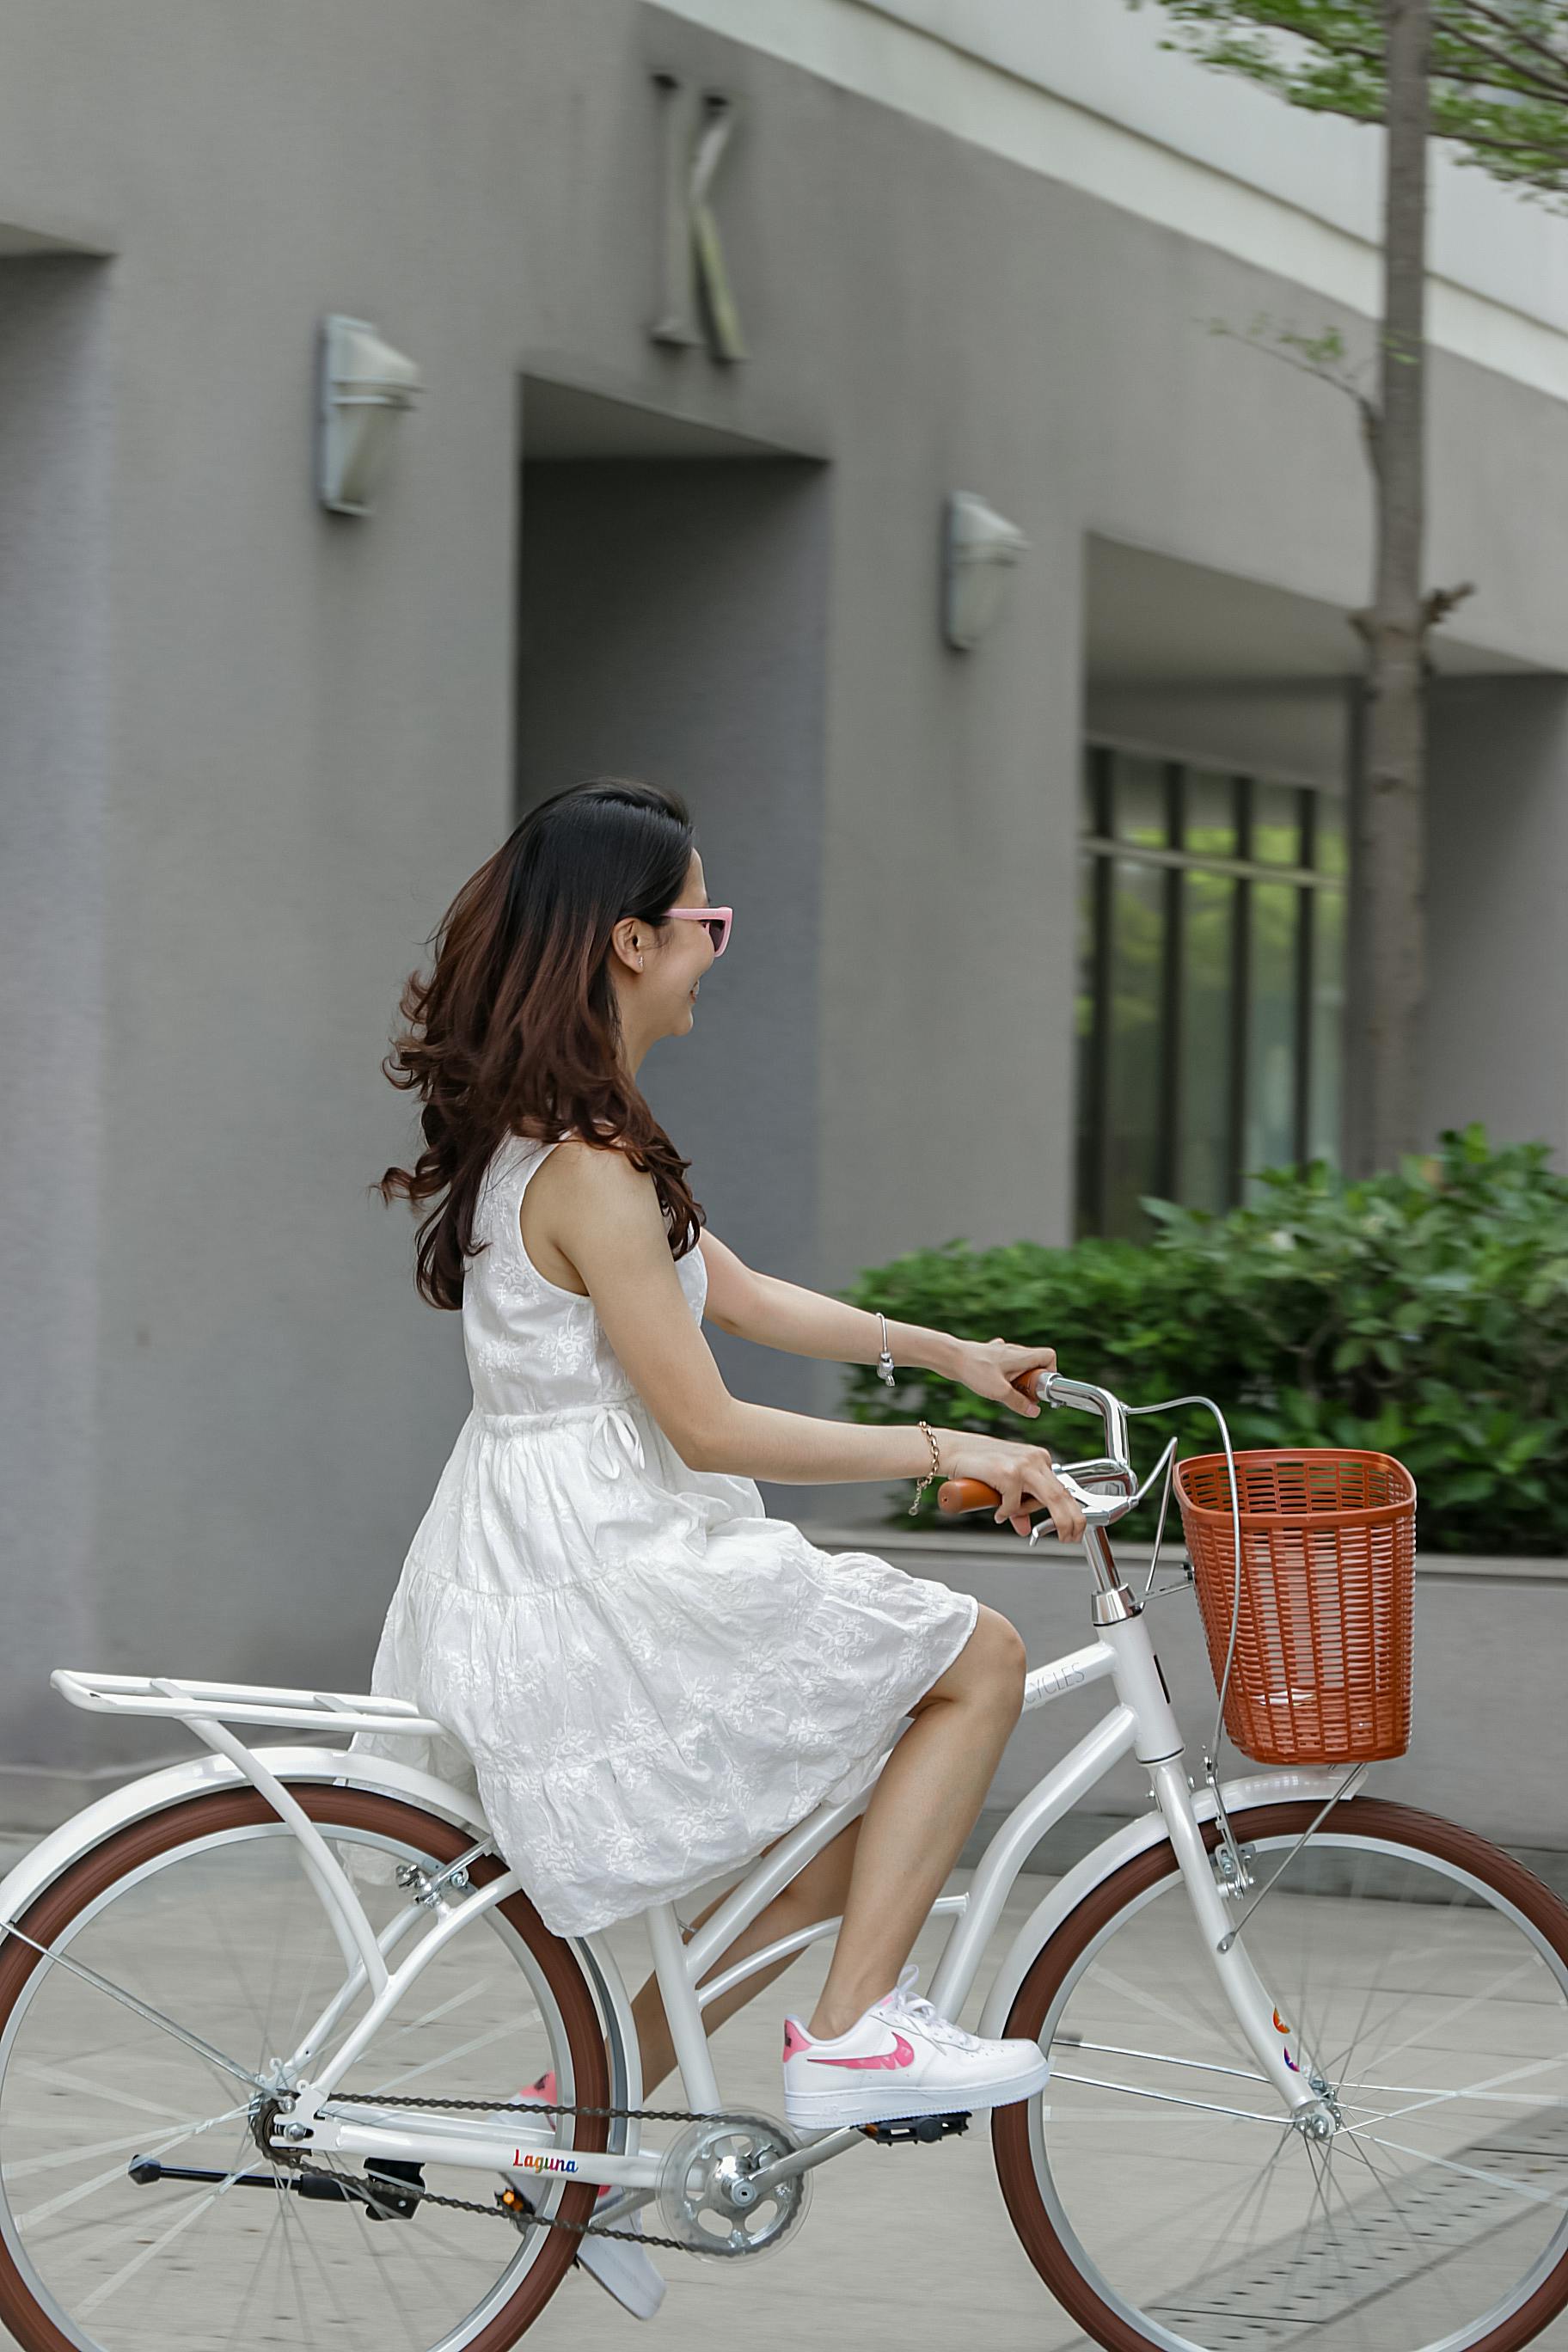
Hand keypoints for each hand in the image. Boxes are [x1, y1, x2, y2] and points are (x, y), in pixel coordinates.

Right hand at [937, 1430, 1087, 1542]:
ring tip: (1022, 1522)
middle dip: (1070, 1521)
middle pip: (1063, 1495)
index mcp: (1039, 1459)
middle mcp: (1036, 1459)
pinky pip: (1014, 1505)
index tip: (1073, 1529)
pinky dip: (1006, 1513)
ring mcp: (1023, 1465)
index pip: (1063, 1489)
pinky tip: (997, 1511)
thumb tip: (1025, 1529)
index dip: (1071, 1513)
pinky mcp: (1008, 1474)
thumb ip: (1019, 1506)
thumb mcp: (1006, 1486)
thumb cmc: (978, 1465)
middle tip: (1070, 1538)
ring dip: (1046, 1520)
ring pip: (1049, 1500)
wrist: (953, 1450)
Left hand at [945, 1336, 1057, 1418]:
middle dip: (1033, 1382)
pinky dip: (1005, 1376)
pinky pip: (1005, 1366)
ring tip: (1007, 1392)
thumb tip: (1034, 1412)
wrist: (949, 1357)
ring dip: (1019, 1380)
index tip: (1039, 1389)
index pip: (1049, 1356)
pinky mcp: (990, 1357)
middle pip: (1035, 1364)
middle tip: (1022, 1395)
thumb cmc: (974, 1370)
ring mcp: (1001, 1353)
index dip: (1050, 1373)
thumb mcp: (999, 1392)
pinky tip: (994, 1384)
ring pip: (1020, 1366)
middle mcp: (1013, 1351)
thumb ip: (1018, 1402)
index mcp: (1021, 1355)